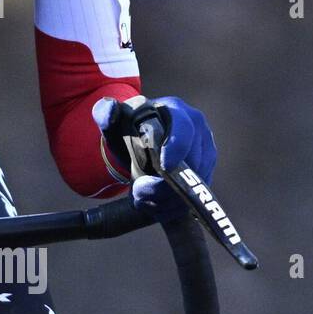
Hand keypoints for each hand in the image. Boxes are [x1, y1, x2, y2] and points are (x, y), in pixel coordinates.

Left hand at [94, 95, 217, 218]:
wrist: (140, 138)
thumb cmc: (128, 127)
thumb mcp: (113, 120)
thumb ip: (105, 113)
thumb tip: (108, 108)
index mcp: (175, 110)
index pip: (184, 129)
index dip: (177, 149)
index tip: (164, 168)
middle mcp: (197, 128)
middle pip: (192, 161)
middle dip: (166, 184)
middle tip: (140, 194)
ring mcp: (206, 149)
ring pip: (197, 181)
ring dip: (169, 198)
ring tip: (143, 200)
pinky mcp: (207, 168)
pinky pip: (198, 192)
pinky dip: (175, 204)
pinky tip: (155, 206)